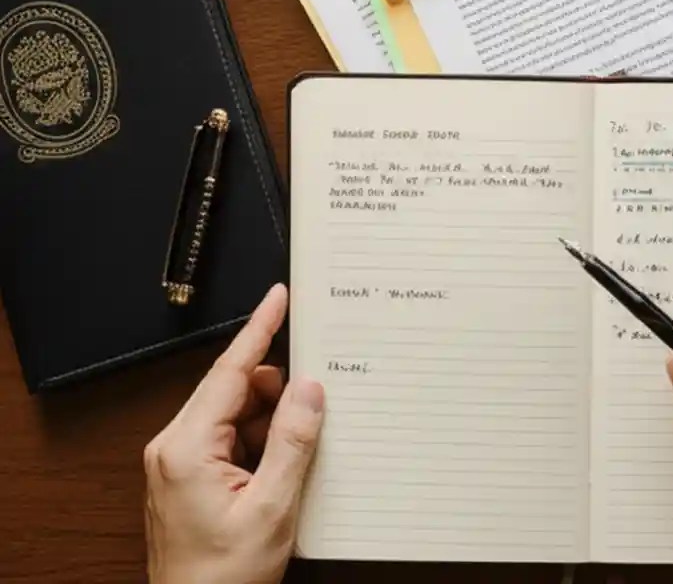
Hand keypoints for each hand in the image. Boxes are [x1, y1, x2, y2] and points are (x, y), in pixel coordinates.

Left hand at [144, 285, 324, 583]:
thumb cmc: (222, 578)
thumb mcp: (271, 508)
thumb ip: (293, 441)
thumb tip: (309, 390)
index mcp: (187, 447)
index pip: (230, 371)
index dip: (259, 330)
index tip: (278, 299)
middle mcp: (175, 447)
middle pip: (236, 392)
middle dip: (278, 397)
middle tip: (315, 413)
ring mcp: (179, 462)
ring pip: (238, 417)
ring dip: (271, 429)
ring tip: (291, 468)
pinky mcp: (189, 477)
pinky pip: (232, 441)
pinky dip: (261, 447)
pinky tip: (280, 475)